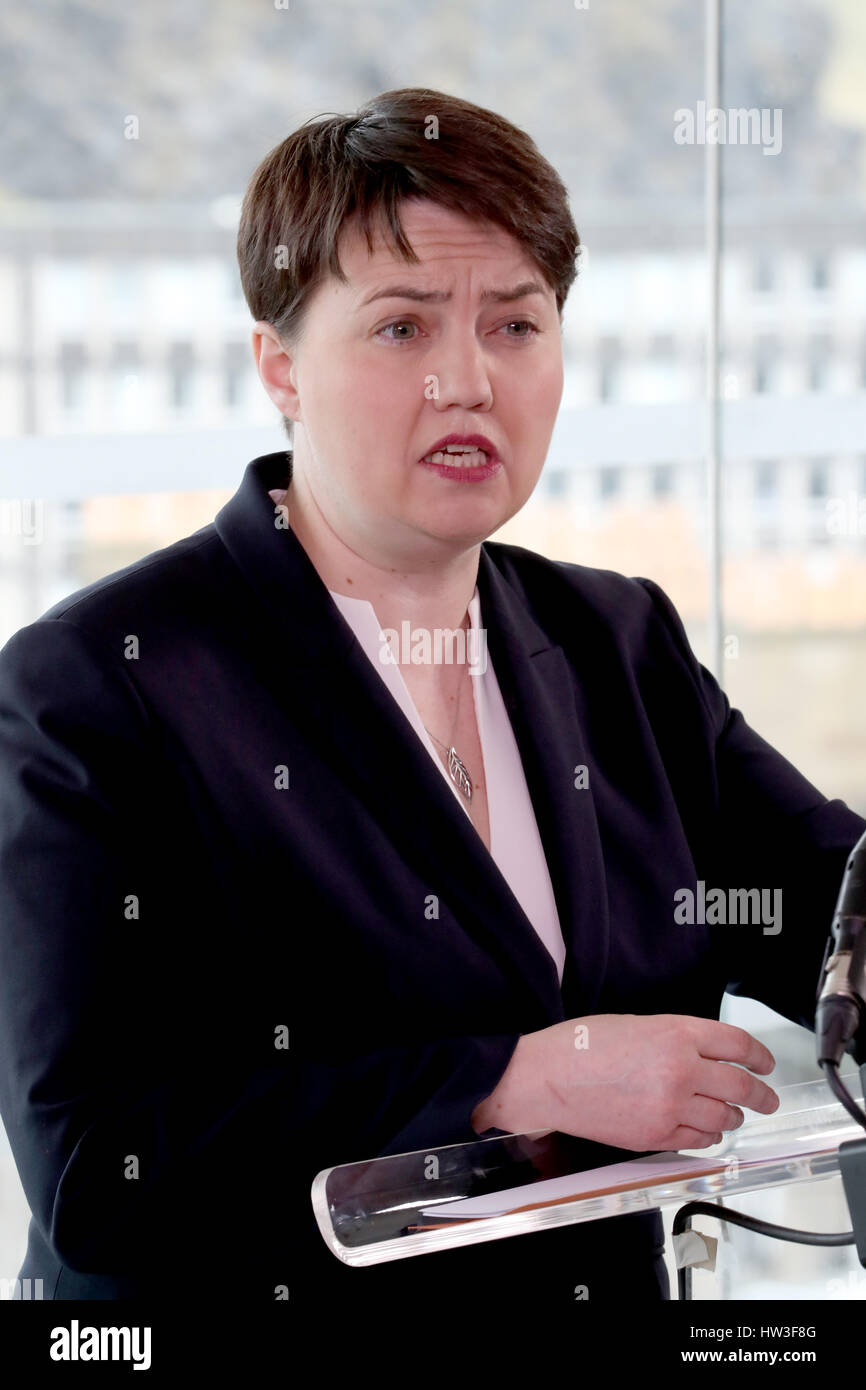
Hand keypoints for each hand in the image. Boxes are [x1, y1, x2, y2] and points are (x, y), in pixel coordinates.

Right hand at [471, 1013, 778, 1150]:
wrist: (547, 1077)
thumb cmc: (582, 1045)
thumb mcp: (638, 1023)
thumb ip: (677, 1038)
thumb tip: (706, 1056)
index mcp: (677, 1033)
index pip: (738, 1044)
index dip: (760, 1056)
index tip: (766, 1064)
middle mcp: (682, 1069)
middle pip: (741, 1085)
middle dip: (760, 1094)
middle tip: (767, 1099)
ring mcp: (670, 1106)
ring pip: (723, 1117)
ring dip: (733, 1117)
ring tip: (732, 1115)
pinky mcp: (656, 1136)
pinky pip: (698, 1140)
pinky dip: (708, 1136)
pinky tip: (706, 1131)